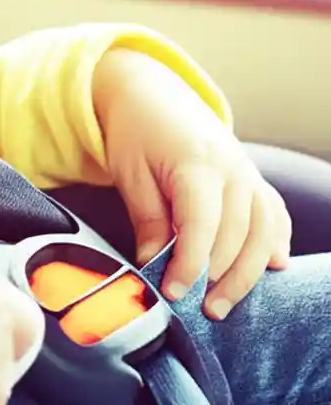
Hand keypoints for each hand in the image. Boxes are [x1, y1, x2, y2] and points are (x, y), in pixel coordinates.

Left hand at [93, 48, 291, 319]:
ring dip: (246, 273)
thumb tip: (155, 263)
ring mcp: (249, 174)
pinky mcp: (254, 178)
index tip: (173, 292)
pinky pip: (274, 215)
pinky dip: (274, 243)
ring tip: (223, 304)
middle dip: (217, 278)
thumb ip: (148, 218)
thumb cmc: (135, 132)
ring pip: (262, 232)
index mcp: (197, 165)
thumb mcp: (130, 173)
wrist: (152, 93)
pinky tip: (271, 268)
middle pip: (236, 235)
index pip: (202, 226)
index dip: (189, 264)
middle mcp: (233, 170)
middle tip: (197, 311)